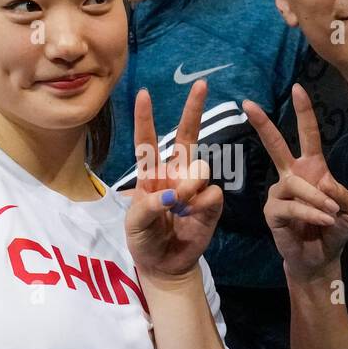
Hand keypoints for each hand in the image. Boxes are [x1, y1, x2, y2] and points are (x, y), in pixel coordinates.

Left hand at [124, 80, 223, 284]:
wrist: (165, 265)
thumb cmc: (144, 240)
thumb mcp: (135, 226)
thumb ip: (149, 207)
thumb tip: (173, 194)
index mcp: (150, 174)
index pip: (147, 141)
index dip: (145, 118)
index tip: (144, 94)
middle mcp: (174, 173)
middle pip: (187, 135)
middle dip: (194, 109)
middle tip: (201, 83)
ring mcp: (194, 187)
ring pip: (201, 167)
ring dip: (191, 184)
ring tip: (180, 207)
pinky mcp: (211, 203)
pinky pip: (213, 193)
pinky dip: (202, 205)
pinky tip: (193, 217)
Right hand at [242, 84, 347, 281]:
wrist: (321, 257)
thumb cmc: (335, 228)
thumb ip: (344, 193)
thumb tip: (324, 184)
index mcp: (312, 168)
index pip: (307, 135)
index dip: (304, 112)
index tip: (298, 88)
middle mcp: (292, 176)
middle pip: (276, 145)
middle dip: (263, 124)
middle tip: (248, 104)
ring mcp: (279, 193)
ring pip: (295, 185)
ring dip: (317, 199)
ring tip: (330, 214)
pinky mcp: (272, 211)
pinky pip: (291, 206)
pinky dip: (310, 212)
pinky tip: (322, 220)